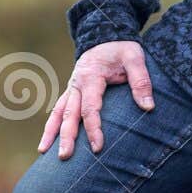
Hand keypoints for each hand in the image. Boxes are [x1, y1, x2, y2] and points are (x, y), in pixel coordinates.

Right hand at [38, 41, 153, 158]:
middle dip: (66, 136)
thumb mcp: (134, 58)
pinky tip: (47, 140)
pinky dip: (52, 124)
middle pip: (69, 113)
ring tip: (43, 151)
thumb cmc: (121, 48)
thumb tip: (148, 107)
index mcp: (90, 76)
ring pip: (58, 112)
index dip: (93, 128)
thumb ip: (141, 81)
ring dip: (51, 132)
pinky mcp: (71, 91)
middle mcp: (76, 83)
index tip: (98, 147)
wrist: (105, 35)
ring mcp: (71, 88)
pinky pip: (59, 109)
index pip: (90, 107)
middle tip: (64, 156)